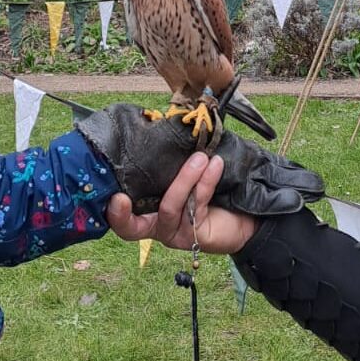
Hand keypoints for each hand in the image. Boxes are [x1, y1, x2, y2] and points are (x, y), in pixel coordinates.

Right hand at [106, 152, 259, 254]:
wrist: (245, 215)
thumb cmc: (211, 189)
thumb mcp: (186, 172)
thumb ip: (172, 161)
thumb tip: (164, 124)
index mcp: (146, 209)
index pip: (122, 217)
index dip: (114, 213)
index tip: (114, 197)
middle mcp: (156, 224)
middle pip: (133, 227)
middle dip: (124, 214)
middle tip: (121, 197)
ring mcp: (174, 232)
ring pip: (170, 205)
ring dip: (184, 178)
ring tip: (201, 158)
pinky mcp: (194, 236)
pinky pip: (195, 204)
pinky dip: (205, 182)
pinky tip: (215, 166)